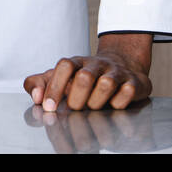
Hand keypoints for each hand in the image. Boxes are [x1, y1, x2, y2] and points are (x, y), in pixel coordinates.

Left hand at [23, 33, 152, 111]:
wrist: (123, 64)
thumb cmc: (84, 76)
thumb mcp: (59, 76)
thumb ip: (39, 83)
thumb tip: (36, 97)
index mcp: (77, 62)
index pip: (64, 66)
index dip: (55, 86)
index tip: (49, 107)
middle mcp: (97, 64)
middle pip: (84, 77)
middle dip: (76, 99)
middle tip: (75, 109)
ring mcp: (116, 72)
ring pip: (106, 84)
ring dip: (96, 102)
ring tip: (94, 108)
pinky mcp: (134, 82)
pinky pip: (127, 92)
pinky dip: (119, 103)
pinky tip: (114, 106)